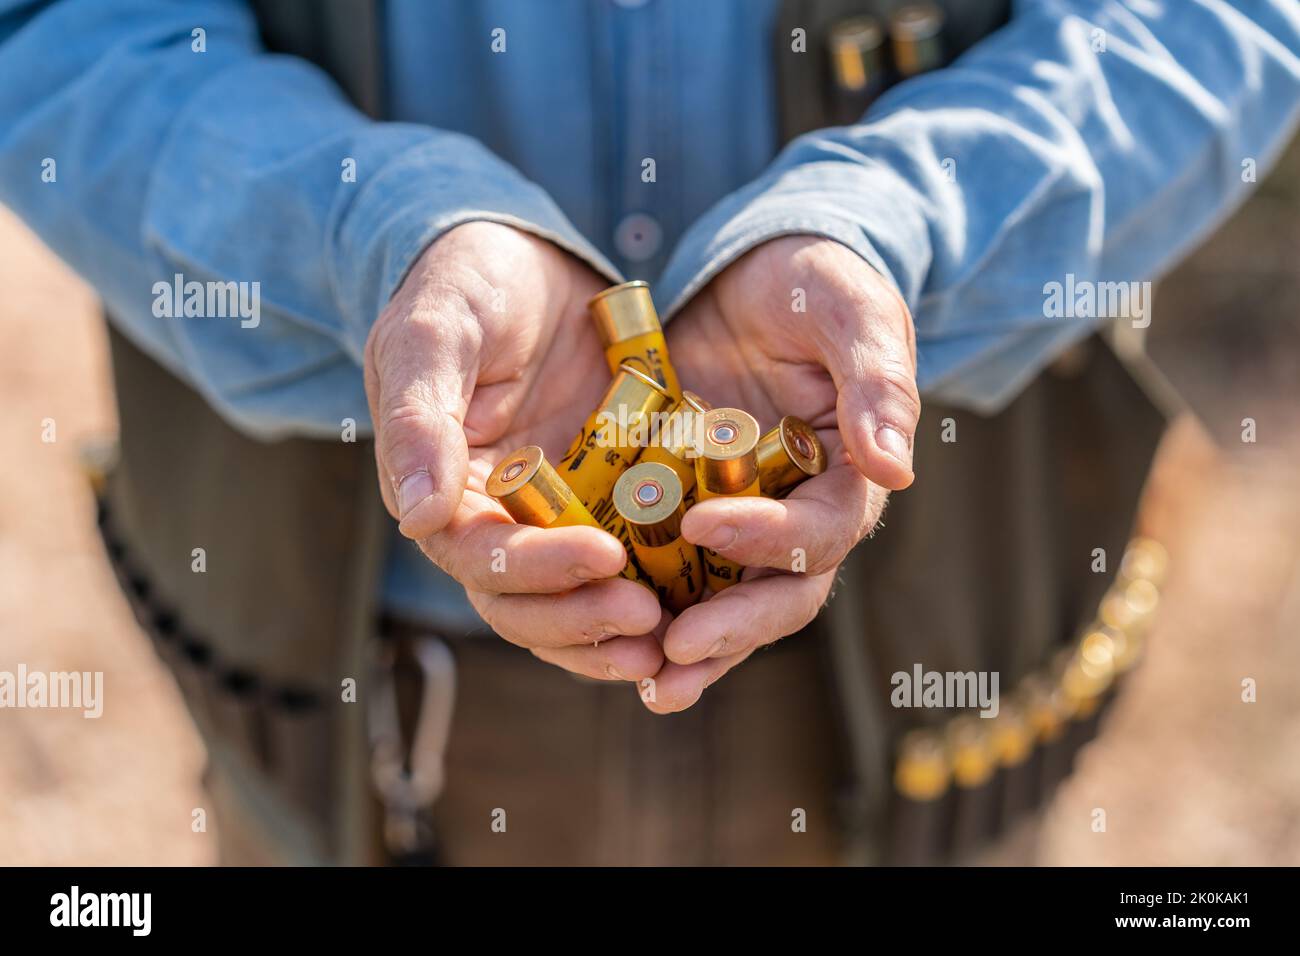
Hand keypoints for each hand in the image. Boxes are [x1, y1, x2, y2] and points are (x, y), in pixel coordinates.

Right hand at [364, 222, 663, 681]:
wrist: (528, 258)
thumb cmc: (466, 283)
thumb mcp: (435, 332)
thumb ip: (421, 417)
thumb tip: (417, 517)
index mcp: (445, 493)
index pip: (480, 558)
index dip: (536, 568)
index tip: (600, 554)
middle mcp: (498, 522)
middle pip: (527, 604)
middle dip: (582, 619)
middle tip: (646, 617)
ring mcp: (558, 520)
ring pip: (576, 604)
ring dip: (616, 633)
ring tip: (672, 638)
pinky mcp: (611, 506)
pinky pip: (633, 566)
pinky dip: (659, 592)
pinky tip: (699, 605)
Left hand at [647, 235, 918, 711]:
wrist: (752, 271)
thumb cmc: (814, 283)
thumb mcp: (849, 310)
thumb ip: (876, 381)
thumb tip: (897, 471)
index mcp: (848, 475)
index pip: (823, 531)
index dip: (773, 539)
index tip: (706, 523)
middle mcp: (798, 514)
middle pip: (779, 594)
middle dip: (732, 628)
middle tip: (676, 649)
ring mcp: (742, 521)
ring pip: (726, 604)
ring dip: (693, 651)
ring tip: (647, 679)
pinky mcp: (685, 512)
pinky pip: (670, 576)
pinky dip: (645, 610)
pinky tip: (607, 639)